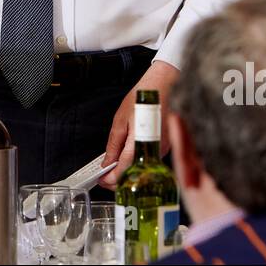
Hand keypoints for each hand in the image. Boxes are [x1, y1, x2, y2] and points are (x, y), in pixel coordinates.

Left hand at [100, 60, 179, 189]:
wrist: (164, 85)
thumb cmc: (143, 98)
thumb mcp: (121, 120)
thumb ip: (114, 145)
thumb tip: (107, 162)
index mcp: (141, 143)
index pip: (124, 170)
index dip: (110, 179)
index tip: (101, 180)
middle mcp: (154, 151)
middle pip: (134, 174)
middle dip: (118, 178)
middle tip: (105, 175)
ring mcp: (161, 150)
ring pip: (142, 169)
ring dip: (128, 171)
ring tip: (114, 166)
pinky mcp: (164, 147)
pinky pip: (148, 161)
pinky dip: (137, 163)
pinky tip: (127, 157)